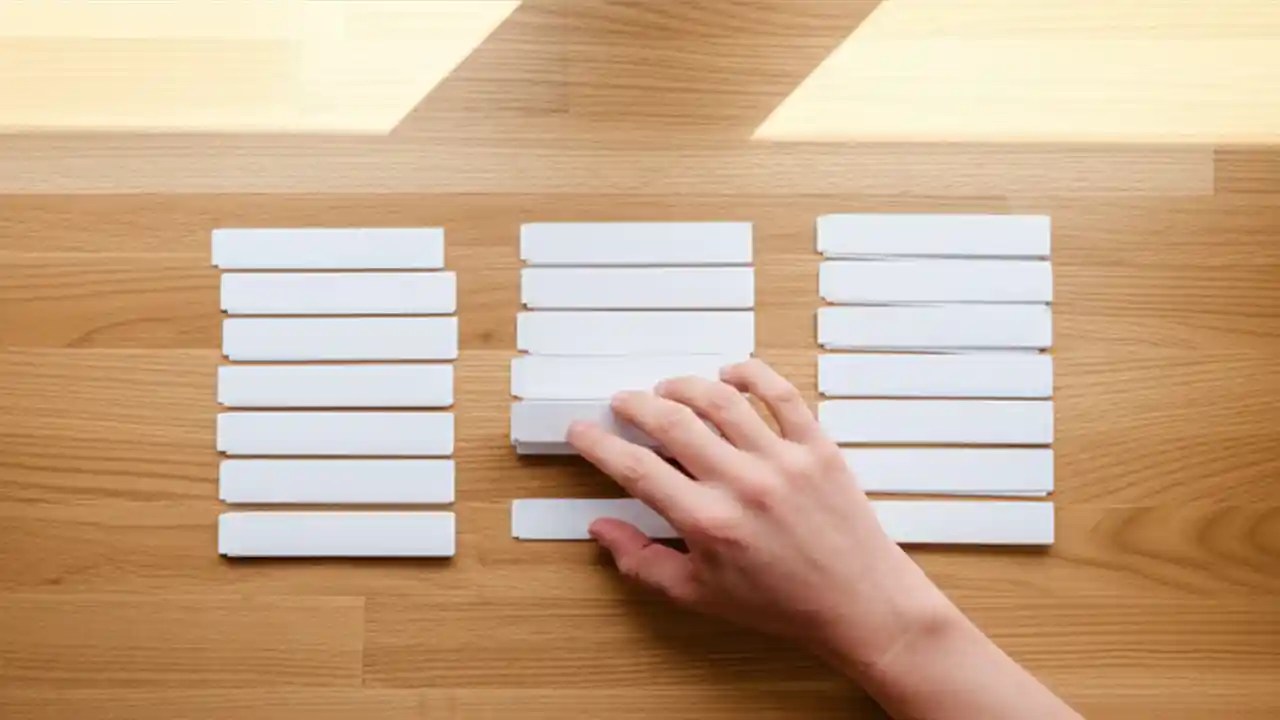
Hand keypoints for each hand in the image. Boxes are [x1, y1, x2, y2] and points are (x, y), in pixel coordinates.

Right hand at [565, 359, 945, 670]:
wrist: (858, 604)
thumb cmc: (783, 604)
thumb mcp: (700, 595)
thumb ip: (643, 562)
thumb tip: (603, 529)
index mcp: (709, 522)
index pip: (637, 469)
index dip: (600, 445)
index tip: (584, 432)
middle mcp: (743, 484)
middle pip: (672, 421)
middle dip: (635, 405)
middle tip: (622, 403)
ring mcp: (783, 460)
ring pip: (720, 399)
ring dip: (683, 386)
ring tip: (667, 390)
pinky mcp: (817, 447)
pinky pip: (781, 394)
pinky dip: (751, 374)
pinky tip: (730, 375)